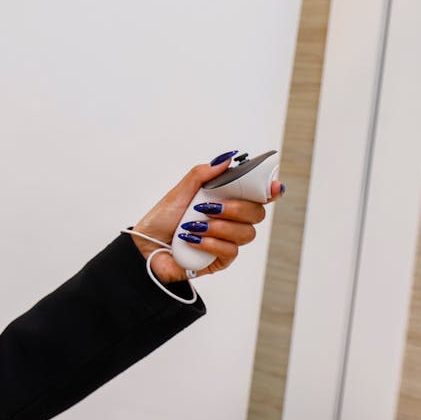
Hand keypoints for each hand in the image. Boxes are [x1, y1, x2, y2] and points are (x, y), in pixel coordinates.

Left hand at [131, 153, 283, 282]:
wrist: (145, 245)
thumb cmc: (162, 219)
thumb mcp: (179, 192)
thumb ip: (202, 175)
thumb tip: (226, 159)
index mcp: (225, 200)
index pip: (257, 196)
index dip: (270, 191)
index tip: (274, 187)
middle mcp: (231, 220)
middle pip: (257, 214)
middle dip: (236, 209)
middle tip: (209, 207)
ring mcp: (227, 240)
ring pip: (246, 233)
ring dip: (219, 227)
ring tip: (194, 226)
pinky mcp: (221, 260)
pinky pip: (230, 251)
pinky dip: (210, 243)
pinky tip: (193, 241)